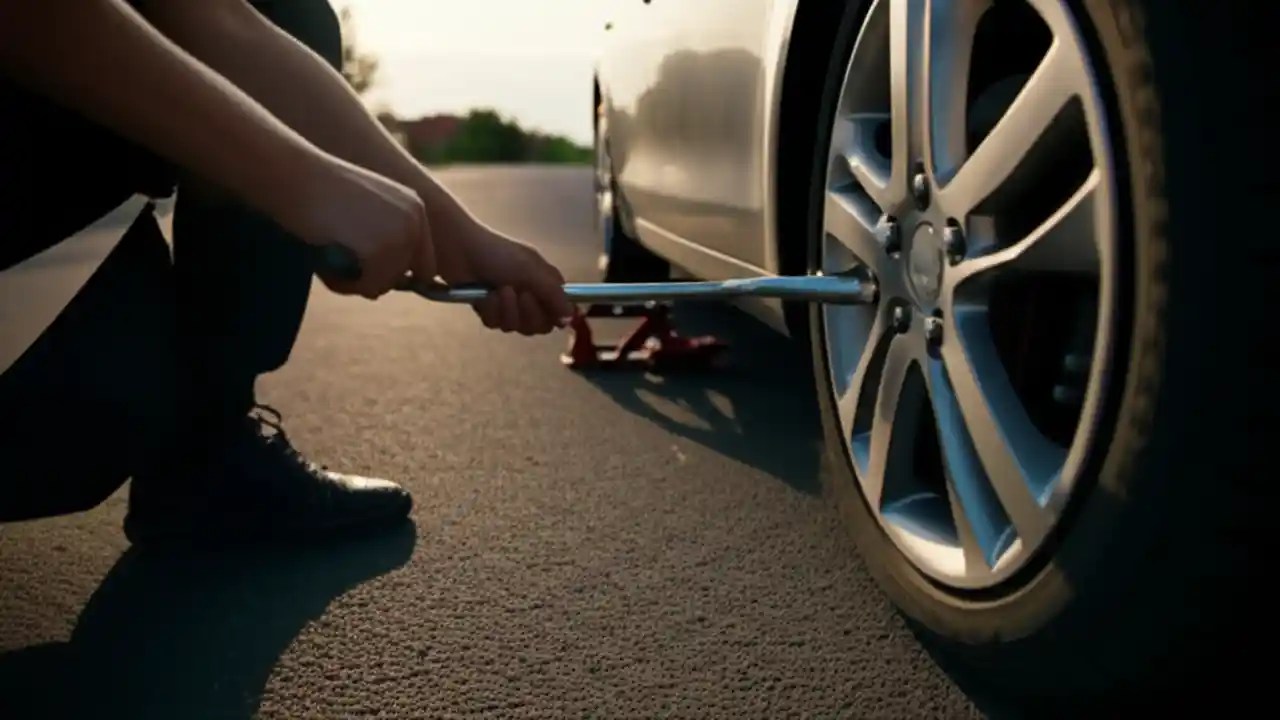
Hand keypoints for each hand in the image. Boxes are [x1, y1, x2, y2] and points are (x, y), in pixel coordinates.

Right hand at [277, 157, 434, 299]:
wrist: (294, 175)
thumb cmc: (317, 193)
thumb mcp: (364, 210)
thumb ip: (383, 238)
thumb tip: (385, 285)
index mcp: (414, 207)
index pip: (424, 262)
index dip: (398, 273)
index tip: (373, 274)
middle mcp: (415, 221)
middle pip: (402, 277)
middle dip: (371, 277)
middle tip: (339, 259)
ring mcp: (402, 236)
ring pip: (384, 285)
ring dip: (354, 281)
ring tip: (330, 255)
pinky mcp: (382, 251)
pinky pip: (368, 288)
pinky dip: (344, 283)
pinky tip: (327, 260)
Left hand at [432, 218, 573, 335]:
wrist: (457, 249)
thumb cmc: (497, 253)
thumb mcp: (530, 271)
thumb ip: (553, 295)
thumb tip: (572, 317)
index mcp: (544, 282)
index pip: (559, 311)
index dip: (553, 315)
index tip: (546, 310)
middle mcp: (529, 294)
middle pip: (538, 325)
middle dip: (528, 314)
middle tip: (520, 295)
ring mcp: (508, 304)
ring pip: (516, 327)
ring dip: (507, 311)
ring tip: (499, 291)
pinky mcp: (488, 309)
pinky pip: (495, 324)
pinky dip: (491, 311)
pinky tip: (485, 296)